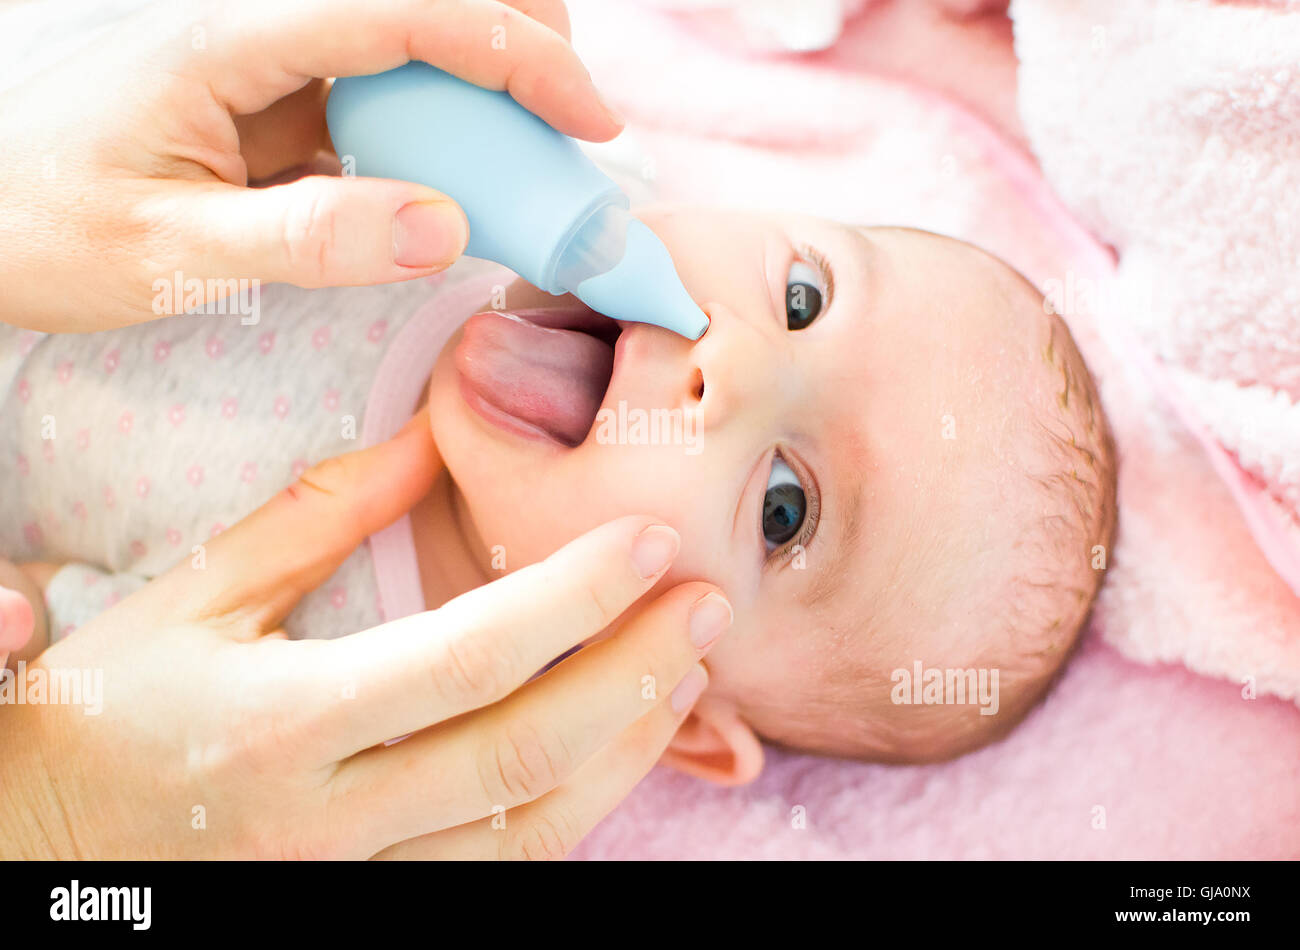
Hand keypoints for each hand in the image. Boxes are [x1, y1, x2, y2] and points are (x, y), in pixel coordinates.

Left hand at [0, 0, 622, 332]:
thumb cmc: (42, 228)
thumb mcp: (171, 255)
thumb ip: (310, 240)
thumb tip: (449, 227)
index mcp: (228, 33)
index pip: (408, 9)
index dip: (519, 55)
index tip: (590, 122)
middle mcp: (255, 19)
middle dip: (521, 33)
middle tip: (573, 121)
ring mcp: (265, 49)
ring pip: (410, 28)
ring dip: (486, 75)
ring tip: (533, 152)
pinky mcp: (268, 86)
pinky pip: (380, 81)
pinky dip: (440, 119)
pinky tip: (456, 178)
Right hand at [0, 411, 728, 858]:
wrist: (39, 843)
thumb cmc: (108, 705)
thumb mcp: (193, 597)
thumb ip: (316, 517)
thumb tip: (430, 434)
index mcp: (281, 726)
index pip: (465, 660)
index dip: (572, 599)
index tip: (647, 542)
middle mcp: (329, 822)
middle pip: (523, 753)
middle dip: (634, 676)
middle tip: (709, 603)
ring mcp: (356, 882)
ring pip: (532, 829)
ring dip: (628, 749)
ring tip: (688, 670)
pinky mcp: (373, 904)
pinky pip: (503, 868)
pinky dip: (577, 805)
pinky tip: (620, 745)